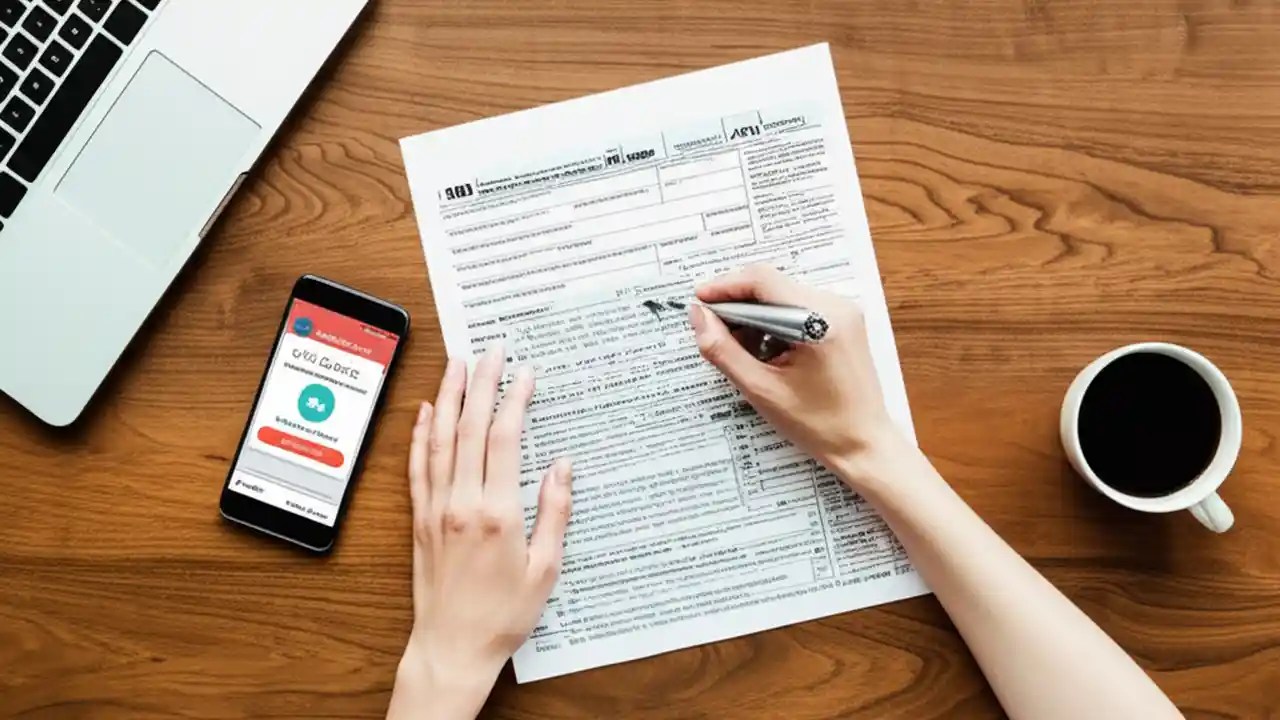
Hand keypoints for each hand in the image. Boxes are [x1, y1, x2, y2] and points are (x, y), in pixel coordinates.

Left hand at [388, 349, 572, 719]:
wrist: (452, 647)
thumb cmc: (503, 614)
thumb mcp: (546, 568)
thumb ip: (554, 512)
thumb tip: (561, 466)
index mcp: (497, 513)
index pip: (504, 439)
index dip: (514, 399)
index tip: (525, 373)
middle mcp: (461, 503)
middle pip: (470, 428)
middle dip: (481, 384)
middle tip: (491, 351)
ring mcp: (435, 509)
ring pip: (439, 439)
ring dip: (447, 397)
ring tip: (456, 364)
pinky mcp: (419, 521)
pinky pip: (417, 467)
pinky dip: (420, 435)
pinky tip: (426, 411)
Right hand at [689, 265, 911, 490]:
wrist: (863, 444)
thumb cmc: (819, 424)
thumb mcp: (761, 388)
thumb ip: (723, 350)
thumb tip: (699, 317)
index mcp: (819, 320)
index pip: (762, 280)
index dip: (724, 286)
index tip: (700, 301)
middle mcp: (836, 306)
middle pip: (771, 285)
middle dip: (738, 305)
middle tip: (716, 333)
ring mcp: (843, 311)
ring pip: (782, 295)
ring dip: (756, 316)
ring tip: (745, 352)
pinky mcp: (843, 321)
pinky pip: (798, 307)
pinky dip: (775, 322)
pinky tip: (768, 352)